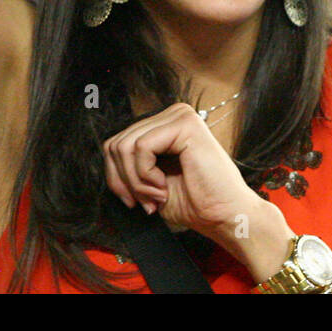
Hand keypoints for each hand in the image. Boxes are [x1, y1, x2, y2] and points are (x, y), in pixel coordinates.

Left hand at [103, 103, 286, 265]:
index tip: (134, 200)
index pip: (116, 141)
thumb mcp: (149, 181)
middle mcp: (171, 114)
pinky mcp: (185, 124)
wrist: (226, 216)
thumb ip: (129, 165)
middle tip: (146, 202)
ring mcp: (179, 115)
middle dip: (124, 180)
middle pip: (116, 143)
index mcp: (163, 125)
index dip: (115, 176)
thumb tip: (105, 157)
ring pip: (125, 145)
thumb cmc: (195, 202)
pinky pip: (141, 147)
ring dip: (136, 181)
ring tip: (157, 195)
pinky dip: (145, 175)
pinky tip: (163, 187)